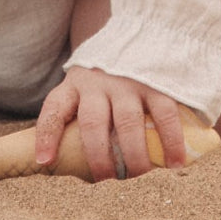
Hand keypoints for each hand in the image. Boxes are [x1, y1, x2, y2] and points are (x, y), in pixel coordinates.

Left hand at [34, 67, 185, 180]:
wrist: (139, 37)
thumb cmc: (106, 82)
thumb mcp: (85, 90)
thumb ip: (78, 121)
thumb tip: (67, 170)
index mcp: (75, 86)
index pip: (55, 108)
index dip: (47, 135)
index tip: (45, 161)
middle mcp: (99, 82)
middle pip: (93, 124)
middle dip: (99, 158)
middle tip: (107, 182)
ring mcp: (128, 82)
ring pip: (128, 122)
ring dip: (134, 156)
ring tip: (140, 177)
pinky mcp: (157, 83)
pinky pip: (164, 114)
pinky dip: (171, 142)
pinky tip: (174, 164)